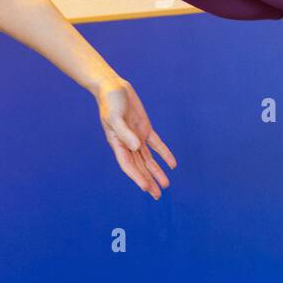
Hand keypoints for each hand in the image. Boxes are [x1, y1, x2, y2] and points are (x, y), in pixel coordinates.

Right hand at [95, 76, 176, 199]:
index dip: (136, 177)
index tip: (146, 188)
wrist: (113, 87)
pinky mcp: (145, 129)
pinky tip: (172, 164)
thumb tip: (135, 147)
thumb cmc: (110, 101)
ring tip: (166, 185)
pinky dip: (164, 154)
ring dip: (156, 172)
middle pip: (139, 166)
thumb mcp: (114, 116)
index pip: (128, 165)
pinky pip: (156, 145)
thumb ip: (124, 132)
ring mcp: (137, 137)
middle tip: (157, 195)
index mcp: (117, 143)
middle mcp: (127, 143)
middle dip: (148, 180)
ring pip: (148, 159)